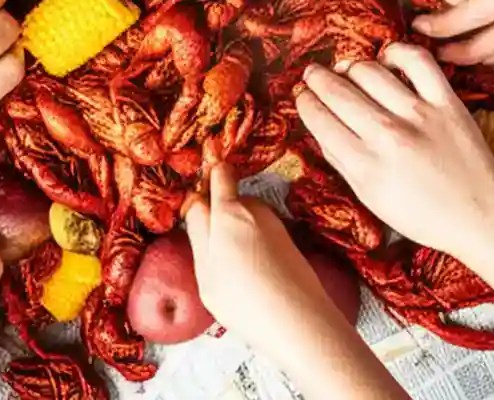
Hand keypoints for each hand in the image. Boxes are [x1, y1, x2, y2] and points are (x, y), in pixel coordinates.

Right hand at [183, 164, 341, 357]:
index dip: (208, 182)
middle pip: (231, 199)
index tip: (198, 203)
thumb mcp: (205, 271)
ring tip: (236, 270)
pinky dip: (255, 245)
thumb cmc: (243, 299)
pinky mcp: (289, 239)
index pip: (219, 173)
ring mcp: (275, 223)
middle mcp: (255, 209)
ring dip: (238, 233)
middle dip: (220, 216)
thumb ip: (198, 232)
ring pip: (247, 217)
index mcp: (229, 212)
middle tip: (213, 252)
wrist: (299, 319)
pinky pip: (261, 232)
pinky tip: (255, 275)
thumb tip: (194, 202)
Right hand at [295, 43, 493, 260]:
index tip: (301, 95)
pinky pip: (415, 61)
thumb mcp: (370, 197)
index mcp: (364, 165)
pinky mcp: (446, 102)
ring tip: (344, 69)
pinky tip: (385, 59)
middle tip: (312, 74)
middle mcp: (387, 136)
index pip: (319, 119)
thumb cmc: (422, 214)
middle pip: (337, 92)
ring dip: (348, 66)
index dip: (304, 102)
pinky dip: (395, 53)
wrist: (480, 215)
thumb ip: (342, 160)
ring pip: (368, 72)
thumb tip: (318, 127)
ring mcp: (418, 115)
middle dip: (316, 79)